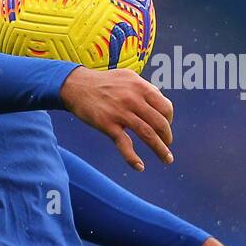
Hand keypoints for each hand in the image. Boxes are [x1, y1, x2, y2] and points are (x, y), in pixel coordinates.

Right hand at [59, 67, 174, 171]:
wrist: (77, 86)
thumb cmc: (105, 83)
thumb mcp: (128, 78)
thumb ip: (145, 89)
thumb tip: (161, 103)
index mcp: (141, 87)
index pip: (165, 107)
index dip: (169, 120)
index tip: (165, 127)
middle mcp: (134, 99)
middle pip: (159, 123)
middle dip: (167, 137)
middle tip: (167, 145)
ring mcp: (121, 112)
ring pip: (147, 134)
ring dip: (160, 149)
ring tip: (167, 159)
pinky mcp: (107, 124)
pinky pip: (124, 144)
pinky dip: (132, 158)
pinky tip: (139, 167)